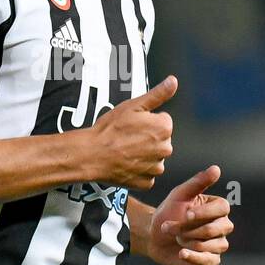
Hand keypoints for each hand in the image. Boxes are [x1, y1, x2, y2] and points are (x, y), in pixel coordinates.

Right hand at [89, 75, 175, 189]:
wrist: (92, 154)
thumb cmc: (110, 130)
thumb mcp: (133, 105)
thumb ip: (158, 94)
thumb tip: (173, 81)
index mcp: (164, 128)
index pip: (163, 122)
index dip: (147, 121)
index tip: (133, 124)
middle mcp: (165, 149)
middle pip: (160, 140)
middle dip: (147, 138)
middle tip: (127, 137)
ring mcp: (156, 167)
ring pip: (154, 157)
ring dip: (143, 155)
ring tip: (124, 150)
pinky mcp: (147, 182)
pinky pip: (146, 174)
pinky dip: (138, 170)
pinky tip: (125, 163)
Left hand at [148, 164, 233, 264]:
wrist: (154, 235)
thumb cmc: (169, 211)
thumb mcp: (180, 195)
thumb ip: (198, 182)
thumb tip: (217, 168)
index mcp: (218, 208)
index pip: (222, 208)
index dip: (205, 212)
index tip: (186, 214)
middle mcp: (222, 226)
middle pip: (217, 228)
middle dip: (190, 229)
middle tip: (171, 227)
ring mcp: (218, 244)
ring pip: (212, 245)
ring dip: (188, 242)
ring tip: (176, 238)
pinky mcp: (210, 260)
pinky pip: (210, 261)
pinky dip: (194, 257)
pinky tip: (181, 253)